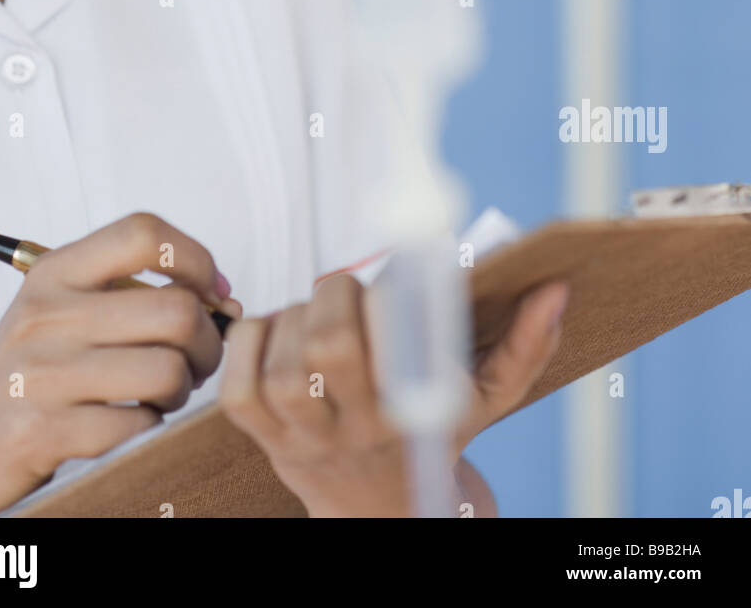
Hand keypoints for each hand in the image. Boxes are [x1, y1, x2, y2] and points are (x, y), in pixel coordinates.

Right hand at [0, 213, 240, 516]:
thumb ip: (134, 295)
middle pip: (175, 310)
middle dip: (208, 342)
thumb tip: (225, 301)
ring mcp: (42, 372)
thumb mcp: (63, 310)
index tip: (213, 292)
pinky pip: (139, 424)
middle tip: (196, 360)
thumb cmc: (31, 372)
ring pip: (168, 370)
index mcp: (55, 272)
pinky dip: (149, 426)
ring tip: (162, 393)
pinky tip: (129, 420)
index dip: (196, 258)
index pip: (144, 233)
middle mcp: (47, 314)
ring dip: (182, 389)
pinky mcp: (43, 430)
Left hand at [219, 273, 567, 517]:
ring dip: (293, 318)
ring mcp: (304, 441)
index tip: (401, 278)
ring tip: (313, 313)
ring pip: (283, 367)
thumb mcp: (489, 396)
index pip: (399, 345)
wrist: (382, 512)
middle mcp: (358, 432)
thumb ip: (526, 345)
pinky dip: (248, 344)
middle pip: (332, 346)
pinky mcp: (263, 439)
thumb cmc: (436, 433)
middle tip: (348, 288)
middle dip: (337, 294)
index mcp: (416, 415)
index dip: (394, 299)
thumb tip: (553, 290)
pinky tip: (274, 332)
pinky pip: (237, 388)